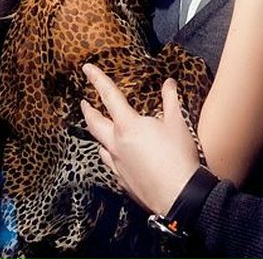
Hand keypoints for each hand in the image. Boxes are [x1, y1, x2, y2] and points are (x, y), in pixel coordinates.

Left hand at [80, 63, 199, 215]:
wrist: (179, 195)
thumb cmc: (178, 155)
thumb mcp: (177, 123)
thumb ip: (170, 100)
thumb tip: (169, 82)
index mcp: (127, 125)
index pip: (109, 96)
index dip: (97, 79)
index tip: (86, 68)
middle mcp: (116, 143)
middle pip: (94, 123)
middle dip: (88, 111)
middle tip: (83, 103)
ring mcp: (116, 163)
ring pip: (99, 144)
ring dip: (97, 133)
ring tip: (99, 129)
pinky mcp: (122, 180)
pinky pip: (109, 162)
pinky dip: (108, 153)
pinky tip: (114, 154)